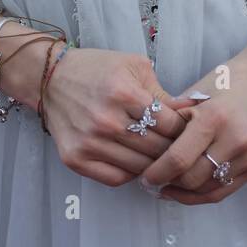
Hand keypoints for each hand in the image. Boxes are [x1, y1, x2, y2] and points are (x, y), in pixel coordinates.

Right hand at [41, 47, 187, 187]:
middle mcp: (106, 120)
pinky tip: (135, 161)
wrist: (51, 78)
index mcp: (123, 92)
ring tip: (161, 156)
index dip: (183, 128)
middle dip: (174, 149)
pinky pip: (116, 178)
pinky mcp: (75, 158)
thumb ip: (163, 92)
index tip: (187, 129)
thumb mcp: (134, 67)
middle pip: (157, 149)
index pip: (169, 124)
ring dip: (155, 164)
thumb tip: (195, 110)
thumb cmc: (97, 69)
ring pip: (140, 167)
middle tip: (181, 147)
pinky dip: (131, 174)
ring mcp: (89, 142)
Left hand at [138, 45, 246, 204]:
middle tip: (150, 181)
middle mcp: (234, 140)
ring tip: (165, 187)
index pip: (178, 159)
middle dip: (167, 183)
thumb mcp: (197, 92)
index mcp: (215, 118)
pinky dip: (203, 193)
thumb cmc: (231, 79)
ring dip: (183, 192)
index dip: (157, 173)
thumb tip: (148, 142)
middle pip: (192, 178)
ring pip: (207, 189)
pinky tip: (187, 190)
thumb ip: (175, 119)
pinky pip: (224, 190)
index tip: (143, 177)